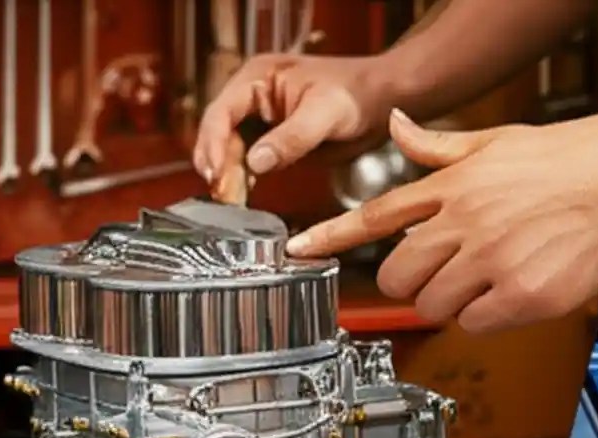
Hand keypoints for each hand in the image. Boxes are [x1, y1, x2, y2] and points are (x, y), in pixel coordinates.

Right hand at [194, 53, 395, 181]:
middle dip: (219, 165)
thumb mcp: (325, 113)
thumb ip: (291, 138)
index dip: (212, 144)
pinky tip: (243, 194)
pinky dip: (244, 177)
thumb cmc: (358, 93)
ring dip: (229, 174)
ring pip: (232, 149)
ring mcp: (263, 119)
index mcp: (257, 78)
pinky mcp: (275, 140)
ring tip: (230, 200)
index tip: (215, 173)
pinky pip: (251, 159)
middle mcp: (253, 97)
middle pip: (221, 133)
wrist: (384, 100)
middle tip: (223, 195)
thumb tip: (255, 163)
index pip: (221, 112)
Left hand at [286, 108, 597, 332]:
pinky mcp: (523, 295)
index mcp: (455, 185)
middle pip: (398, 272)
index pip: (378, 214)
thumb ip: (440, 147)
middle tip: (434, 276)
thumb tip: (399, 125)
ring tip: (478, 283)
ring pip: (432, 304)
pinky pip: (474, 323)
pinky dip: (482, 318)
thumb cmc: (566, 160)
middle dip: (407, 281)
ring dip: (446, 302)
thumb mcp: (497, 143)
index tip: (299, 249)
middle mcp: (467, 222)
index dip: (333, 235)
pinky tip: (504, 295)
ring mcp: (494, 260)